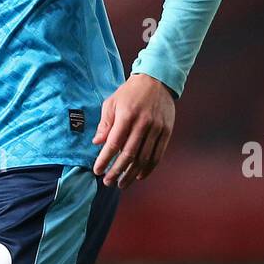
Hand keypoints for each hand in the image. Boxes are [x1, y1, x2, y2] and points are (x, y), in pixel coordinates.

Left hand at [92, 73, 174, 188]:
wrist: (157, 80)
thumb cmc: (130, 92)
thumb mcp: (112, 103)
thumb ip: (105, 124)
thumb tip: (97, 143)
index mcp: (127, 115)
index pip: (114, 143)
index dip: (105, 159)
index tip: (97, 171)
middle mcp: (143, 123)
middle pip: (129, 154)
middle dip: (116, 171)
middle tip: (108, 182)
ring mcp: (157, 128)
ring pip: (144, 158)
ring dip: (132, 174)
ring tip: (121, 184)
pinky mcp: (166, 131)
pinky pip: (157, 155)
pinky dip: (148, 168)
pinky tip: (139, 176)